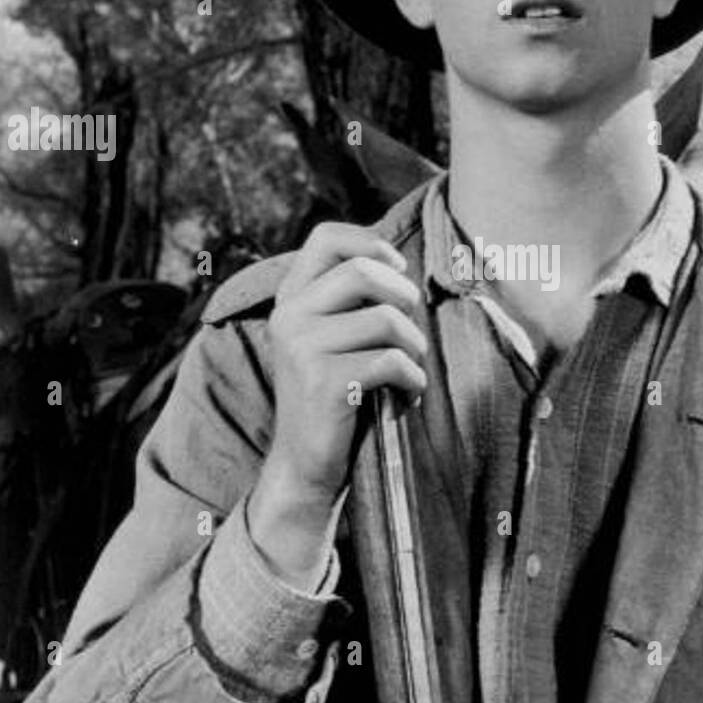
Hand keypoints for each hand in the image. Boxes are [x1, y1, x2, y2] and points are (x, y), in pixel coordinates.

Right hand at [248, 224, 426, 585]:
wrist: (306, 465)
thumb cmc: (335, 396)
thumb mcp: (331, 337)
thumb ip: (349, 301)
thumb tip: (399, 265)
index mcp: (290, 298)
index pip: (326, 237)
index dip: (371, 243)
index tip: (398, 271)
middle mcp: (288, 316)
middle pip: (364, 271)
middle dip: (404, 298)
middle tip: (409, 334)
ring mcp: (302, 347)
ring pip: (386, 319)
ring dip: (414, 347)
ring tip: (408, 371)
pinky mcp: (324, 380)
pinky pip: (393, 361)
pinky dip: (413, 382)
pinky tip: (404, 398)